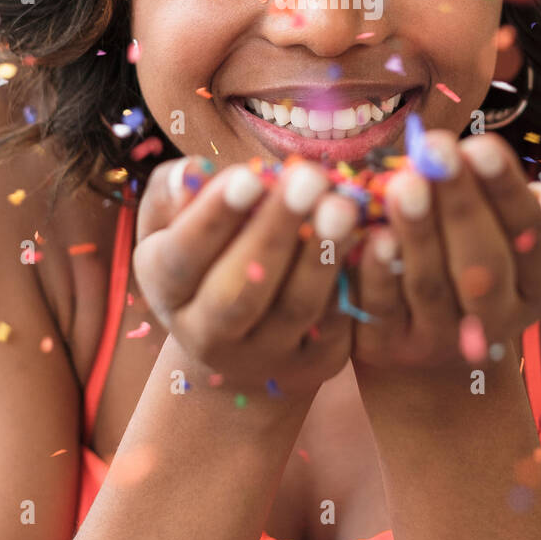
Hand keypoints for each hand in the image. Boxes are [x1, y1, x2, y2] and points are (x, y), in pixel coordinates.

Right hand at [133, 155, 360, 400]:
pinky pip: (338, 325)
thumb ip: (172, 191)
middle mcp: (207, 335)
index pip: (182, 258)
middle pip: (240, 291)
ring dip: (321, 254)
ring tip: (342, 204)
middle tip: (308, 177)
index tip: (250, 176)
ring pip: (295, 308)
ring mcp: (263, 357)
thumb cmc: (206, 255)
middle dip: (275, 231)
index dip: (214, 219)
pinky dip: (356, 282)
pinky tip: (373, 240)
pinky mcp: (313, 366)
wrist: (238, 343)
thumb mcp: (170, 223)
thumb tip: (194, 173)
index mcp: (167, 289)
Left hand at [348, 130, 540, 370]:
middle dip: (461, 203)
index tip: (483, 145)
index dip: (506, 191)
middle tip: (436, 149)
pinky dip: (377, 271)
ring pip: (431, 284)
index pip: (532, 235)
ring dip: (418, 231)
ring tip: (404, 181)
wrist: (433, 346)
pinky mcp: (389, 346)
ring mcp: (440, 339)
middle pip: (483, 264)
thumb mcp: (533, 233)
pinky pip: (382, 308)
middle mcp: (497, 319)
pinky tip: (373, 233)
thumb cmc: (487, 255)